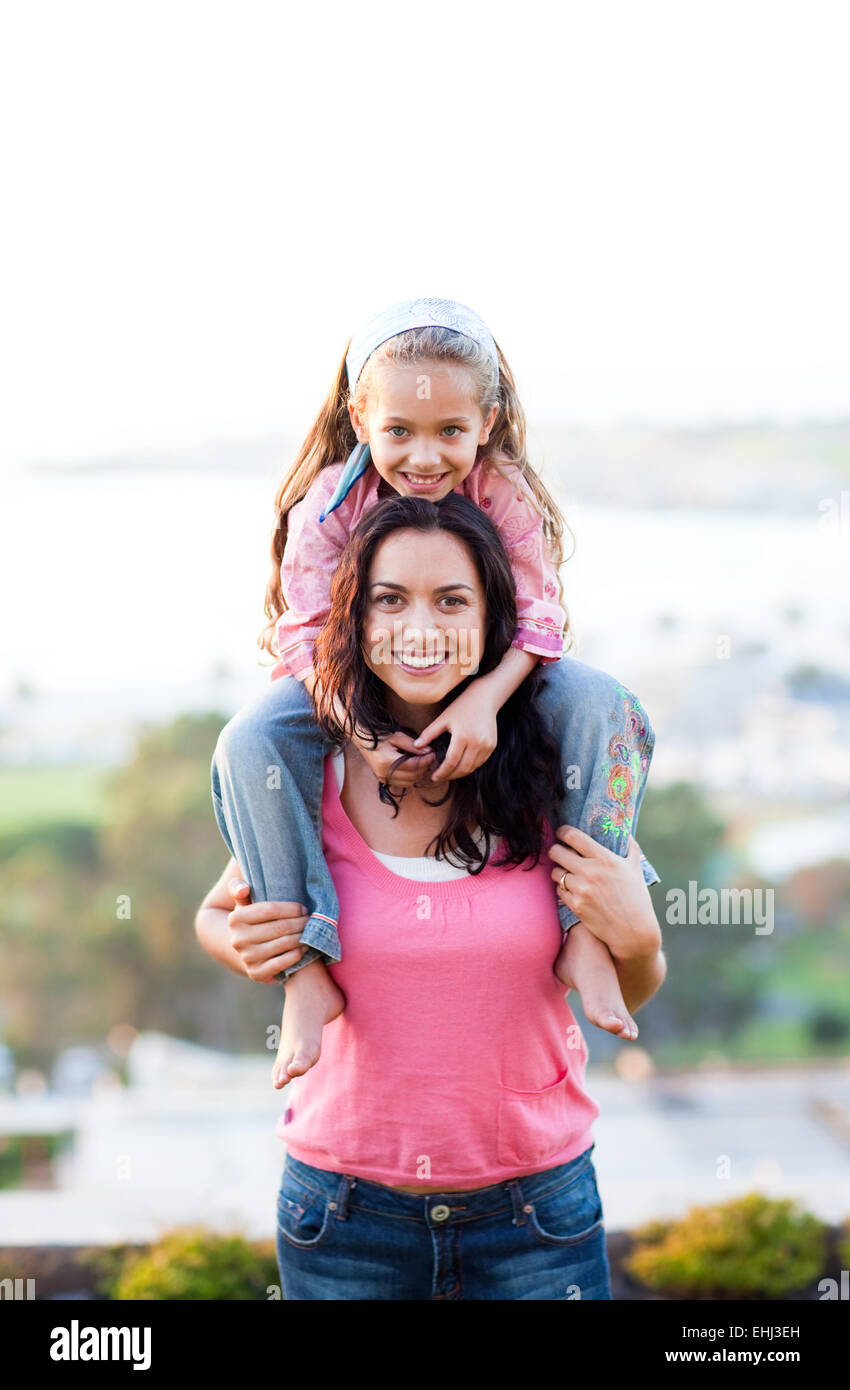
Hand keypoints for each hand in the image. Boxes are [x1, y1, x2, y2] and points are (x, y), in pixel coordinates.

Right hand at [227, 878, 308, 982]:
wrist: (245, 950)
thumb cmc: (253, 921)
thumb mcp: (244, 903)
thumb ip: (239, 888)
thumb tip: (243, 889)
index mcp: (235, 919)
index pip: (270, 910)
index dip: (291, 908)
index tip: (303, 908)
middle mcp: (238, 939)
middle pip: (279, 927)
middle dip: (300, 922)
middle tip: (311, 920)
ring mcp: (247, 957)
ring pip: (283, 944)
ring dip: (302, 937)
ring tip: (310, 931)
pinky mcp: (256, 973)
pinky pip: (282, 963)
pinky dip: (296, 955)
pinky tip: (304, 948)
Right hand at [355, 730, 435, 790]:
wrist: (362, 739)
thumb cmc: (379, 735)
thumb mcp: (397, 736)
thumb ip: (412, 745)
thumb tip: (428, 751)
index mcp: (386, 761)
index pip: (413, 766)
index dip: (425, 761)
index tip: (432, 753)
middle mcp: (384, 773)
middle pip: (413, 776)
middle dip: (424, 767)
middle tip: (429, 756)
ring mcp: (383, 778)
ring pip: (410, 782)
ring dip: (418, 773)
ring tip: (422, 761)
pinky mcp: (383, 780)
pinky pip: (403, 783)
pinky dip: (411, 777)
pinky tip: (413, 766)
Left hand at [413, 687, 498, 781]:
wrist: (484, 698)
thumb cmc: (461, 707)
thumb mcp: (443, 718)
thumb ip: (429, 733)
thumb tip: (415, 746)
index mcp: (462, 736)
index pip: (451, 762)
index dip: (442, 772)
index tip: (434, 777)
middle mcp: (477, 743)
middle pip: (463, 768)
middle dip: (451, 775)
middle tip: (440, 777)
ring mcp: (486, 745)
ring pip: (472, 767)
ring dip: (461, 773)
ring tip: (449, 772)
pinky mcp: (492, 746)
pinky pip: (480, 762)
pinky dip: (470, 766)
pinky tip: (461, 765)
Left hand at [548, 829, 660, 960]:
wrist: (633, 932)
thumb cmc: (637, 898)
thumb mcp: (636, 868)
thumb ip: (630, 847)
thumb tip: (626, 831)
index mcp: (604, 859)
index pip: (573, 836)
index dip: (563, 831)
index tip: (562, 832)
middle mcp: (590, 872)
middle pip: (556, 852)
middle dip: (556, 850)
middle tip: (560, 852)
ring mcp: (580, 890)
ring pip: (556, 873)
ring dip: (560, 871)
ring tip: (568, 873)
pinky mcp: (575, 906)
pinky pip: (559, 890)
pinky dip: (563, 889)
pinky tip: (573, 889)